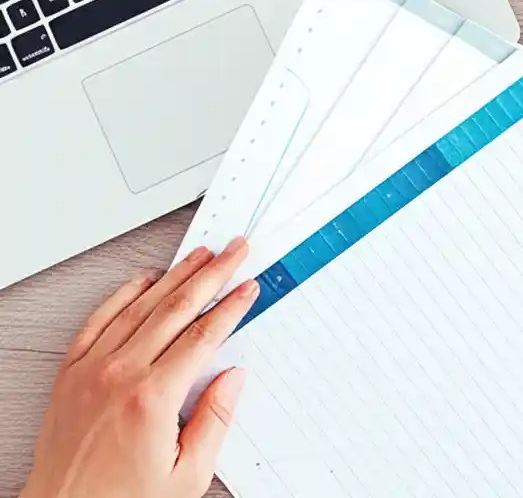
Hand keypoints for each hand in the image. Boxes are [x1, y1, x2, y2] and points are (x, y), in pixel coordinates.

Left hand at [22, 239, 258, 497]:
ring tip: (199, 256)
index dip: (230, 306)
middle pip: (175, 309)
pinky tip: (142, 281)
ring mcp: (91, 371)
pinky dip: (122, 295)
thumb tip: (232, 378)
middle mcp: (119, 376)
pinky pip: (98, 321)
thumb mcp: (186, 475)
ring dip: (174, 276)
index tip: (248, 287)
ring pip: (139, 307)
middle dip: (211, 275)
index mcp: (152, 398)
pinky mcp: (70, 375)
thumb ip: (214, 420)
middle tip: (234, 252)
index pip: (203, 336)